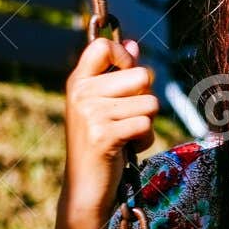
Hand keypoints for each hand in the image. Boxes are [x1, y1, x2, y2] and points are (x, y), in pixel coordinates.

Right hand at [62, 36, 158, 219]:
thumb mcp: (103, 105)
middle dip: (146, 98)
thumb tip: (133, 43)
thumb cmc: (99, 142)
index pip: (103, 46)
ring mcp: (90, 113)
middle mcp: (81, 93)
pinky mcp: (104, 135)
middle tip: (128, 117)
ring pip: (150, 102)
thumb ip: (117, 74)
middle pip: (142, 75)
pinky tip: (128, 147)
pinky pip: (146, 125)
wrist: (84, 185)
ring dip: (146, 122)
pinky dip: (145, 139)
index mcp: (78, 81)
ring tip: (126, 134)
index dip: (126, 57)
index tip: (127, 74)